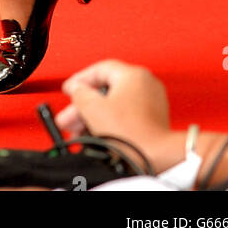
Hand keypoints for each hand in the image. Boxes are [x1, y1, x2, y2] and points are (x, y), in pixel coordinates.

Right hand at [55, 59, 172, 169]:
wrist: (157, 157)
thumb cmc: (132, 133)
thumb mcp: (94, 109)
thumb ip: (80, 93)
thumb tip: (76, 89)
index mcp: (134, 75)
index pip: (101, 69)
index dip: (80, 79)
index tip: (70, 89)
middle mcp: (146, 84)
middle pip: (107, 89)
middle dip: (85, 106)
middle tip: (71, 117)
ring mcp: (152, 103)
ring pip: (116, 104)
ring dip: (95, 116)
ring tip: (80, 131)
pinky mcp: (154, 120)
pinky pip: (127, 116)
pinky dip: (111, 123)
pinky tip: (98, 135)